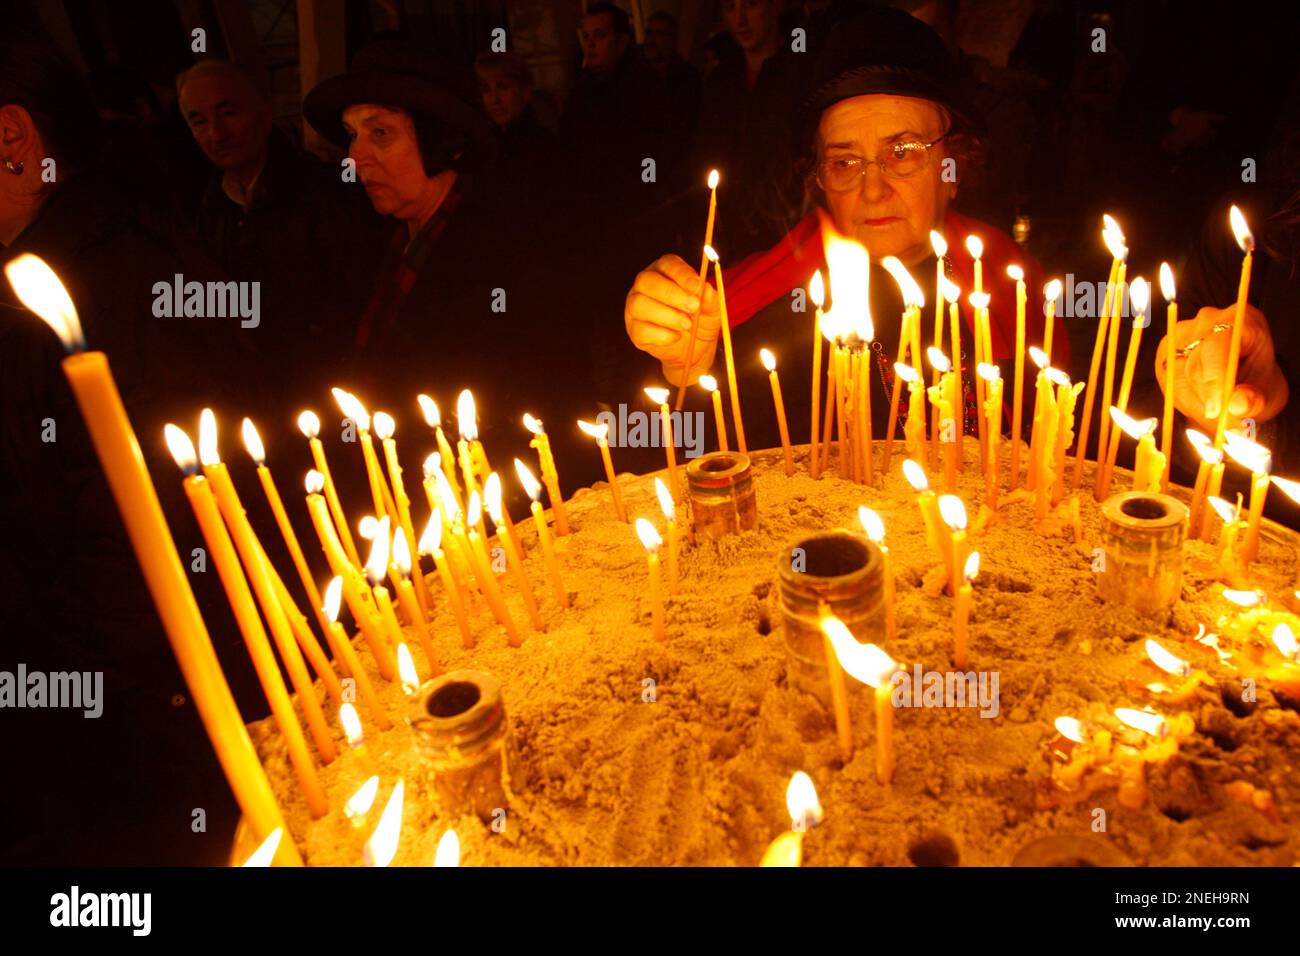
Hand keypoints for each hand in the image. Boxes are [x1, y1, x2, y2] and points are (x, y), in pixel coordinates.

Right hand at [624, 254, 719, 385]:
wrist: (693, 348)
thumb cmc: (700, 320)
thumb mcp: (711, 309)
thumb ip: (709, 299)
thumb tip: (705, 290)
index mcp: (665, 272)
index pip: (667, 264)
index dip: (681, 273)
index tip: (696, 286)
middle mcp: (645, 285)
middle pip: (647, 280)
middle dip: (671, 293)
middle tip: (693, 306)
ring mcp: (635, 307)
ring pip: (639, 304)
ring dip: (667, 315)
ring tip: (687, 324)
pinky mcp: (634, 329)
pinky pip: (641, 329)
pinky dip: (662, 335)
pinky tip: (676, 336)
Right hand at [1155, 303, 1288, 433]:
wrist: (1245, 378)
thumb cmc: (1258, 382)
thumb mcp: (1269, 393)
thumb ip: (1255, 399)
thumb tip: (1237, 405)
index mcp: (1241, 321)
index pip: (1217, 348)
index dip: (1213, 382)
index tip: (1215, 412)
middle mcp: (1208, 321)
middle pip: (1195, 365)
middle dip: (1207, 400)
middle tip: (1223, 425)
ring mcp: (1183, 332)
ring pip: (1178, 375)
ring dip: (1195, 403)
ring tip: (1216, 413)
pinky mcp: (1166, 348)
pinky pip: (1167, 380)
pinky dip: (1182, 398)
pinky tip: (1200, 401)